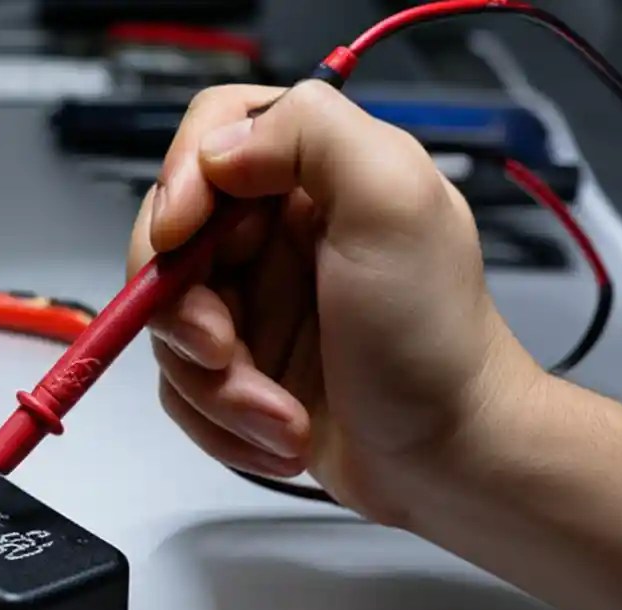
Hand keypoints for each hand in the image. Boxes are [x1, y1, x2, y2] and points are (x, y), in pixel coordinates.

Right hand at [128, 82, 539, 522]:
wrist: (452, 463)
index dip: (178, 185)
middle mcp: (276, 233)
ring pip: (169, 324)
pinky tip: (281, 436)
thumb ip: (311, 135)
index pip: (209, 137)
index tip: (177, 241)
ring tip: (280, 416)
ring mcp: (253, 304)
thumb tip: (216, 150)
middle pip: (168, 242)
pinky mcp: (239, 368)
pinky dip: (220, 421)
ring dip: (214, 384)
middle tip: (225, 352)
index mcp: (315, 175)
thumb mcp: (395, 205)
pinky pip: (182, 385)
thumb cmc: (434, 340)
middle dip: (185, 310)